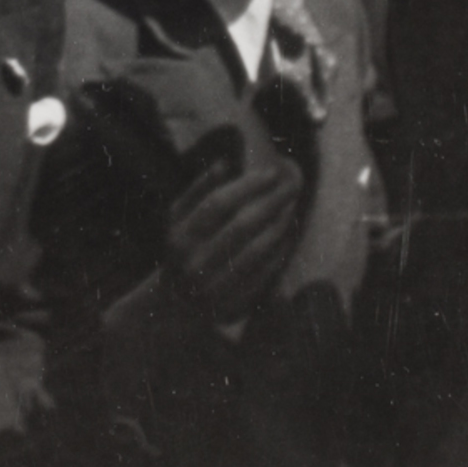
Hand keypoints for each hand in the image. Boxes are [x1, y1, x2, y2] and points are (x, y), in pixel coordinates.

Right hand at [164, 153, 306, 323]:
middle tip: (291, 186)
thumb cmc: (182, 249)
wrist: (175, 303)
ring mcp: (214, 285)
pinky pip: (263, 274)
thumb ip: (197, 190)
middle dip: (270, 203)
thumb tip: (224, 163)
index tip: (271, 172)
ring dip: (278, 227)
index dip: (246, 187)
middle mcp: (195, 261)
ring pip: (256, 251)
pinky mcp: (232, 303)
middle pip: (241, 226)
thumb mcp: (177, 219)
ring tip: (292, 208)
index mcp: (181, 236)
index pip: (217, 205)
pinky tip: (287, 237)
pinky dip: (278, 254)